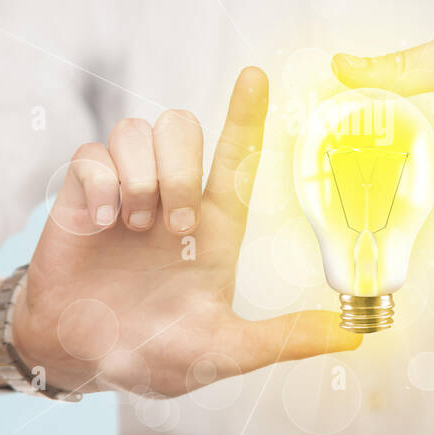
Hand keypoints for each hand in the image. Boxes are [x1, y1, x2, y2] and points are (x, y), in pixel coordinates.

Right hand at [0, 67, 359, 397]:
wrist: (81, 358)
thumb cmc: (154, 351)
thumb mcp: (223, 351)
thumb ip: (282, 340)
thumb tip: (353, 337)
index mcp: (214, 223)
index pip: (237, 154)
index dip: (246, 113)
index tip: (256, 76)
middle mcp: (172, 196)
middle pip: (182, 126)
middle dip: (179, 169)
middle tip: (172, 227)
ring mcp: (125, 191)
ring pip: (136, 130)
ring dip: (137, 178)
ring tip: (130, 228)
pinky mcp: (81, 195)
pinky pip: (90, 154)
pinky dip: (98, 187)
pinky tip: (98, 226)